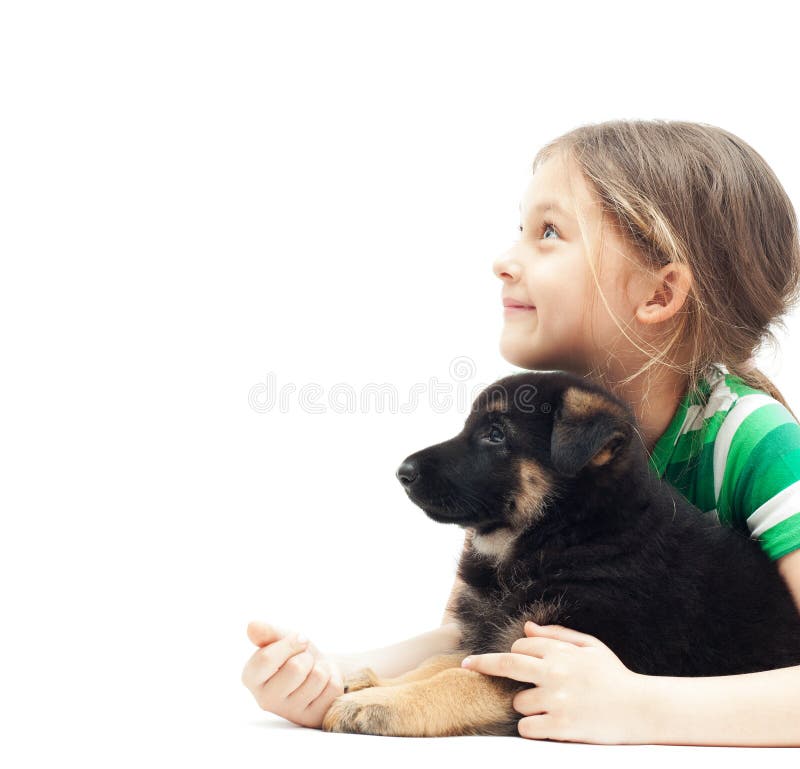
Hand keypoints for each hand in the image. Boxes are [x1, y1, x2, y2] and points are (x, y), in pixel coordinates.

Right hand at [241, 620, 345, 728]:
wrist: (317, 669)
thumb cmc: (295, 653)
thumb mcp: (282, 638)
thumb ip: (267, 632)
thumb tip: (252, 626)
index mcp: (251, 677)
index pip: (266, 659)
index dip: (289, 643)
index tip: (300, 639)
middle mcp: (265, 700)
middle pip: (296, 668)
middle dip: (306, 656)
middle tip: (304, 659)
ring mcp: (289, 712)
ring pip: (317, 677)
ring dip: (321, 666)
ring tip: (312, 671)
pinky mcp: (312, 718)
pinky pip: (332, 688)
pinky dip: (333, 678)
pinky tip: (323, 683)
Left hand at [461, 621, 646, 743]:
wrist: (642, 709)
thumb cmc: (614, 676)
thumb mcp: (589, 646)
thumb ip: (556, 636)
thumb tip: (526, 629)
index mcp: (561, 652)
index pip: (520, 648)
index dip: (516, 655)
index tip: (513, 661)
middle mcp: (554, 674)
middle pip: (506, 666)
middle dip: (482, 664)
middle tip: (466, 665)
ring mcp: (556, 701)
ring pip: (518, 702)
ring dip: (524, 705)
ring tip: (548, 707)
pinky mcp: (561, 728)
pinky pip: (527, 728)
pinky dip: (531, 727)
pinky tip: (546, 724)